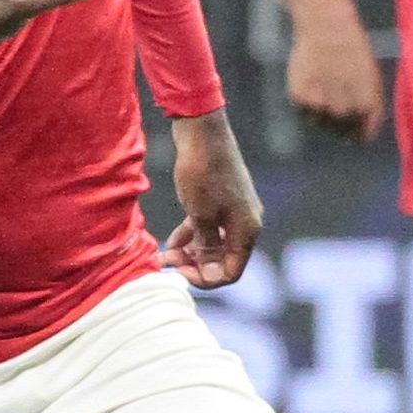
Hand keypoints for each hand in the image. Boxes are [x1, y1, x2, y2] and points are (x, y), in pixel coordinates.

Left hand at [162, 111, 263, 288]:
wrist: (202, 133)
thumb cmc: (203, 174)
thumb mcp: (201, 216)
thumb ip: (207, 246)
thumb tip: (212, 273)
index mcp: (247, 230)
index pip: (231, 272)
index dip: (206, 279)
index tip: (180, 272)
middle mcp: (245, 223)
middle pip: (222, 260)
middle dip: (195, 265)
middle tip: (168, 261)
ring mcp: (233, 212)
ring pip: (213, 244)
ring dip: (190, 253)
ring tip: (165, 253)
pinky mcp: (220, 201)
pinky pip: (208, 228)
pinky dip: (191, 236)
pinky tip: (171, 241)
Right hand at [286, 7, 384, 140]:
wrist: (327, 26)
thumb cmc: (353, 53)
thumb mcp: (370, 80)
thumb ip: (368, 110)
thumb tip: (358, 139)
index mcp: (367, 105)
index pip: (362, 135)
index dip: (358, 131)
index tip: (354, 119)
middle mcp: (344, 108)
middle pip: (340, 131)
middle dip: (339, 120)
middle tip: (336, 93)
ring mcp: (321, 104)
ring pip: (320, 123)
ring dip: (322, 112)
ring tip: (325, 84)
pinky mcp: (299, 97)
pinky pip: (303, 112)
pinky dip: (306, 103)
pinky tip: (312, 81)